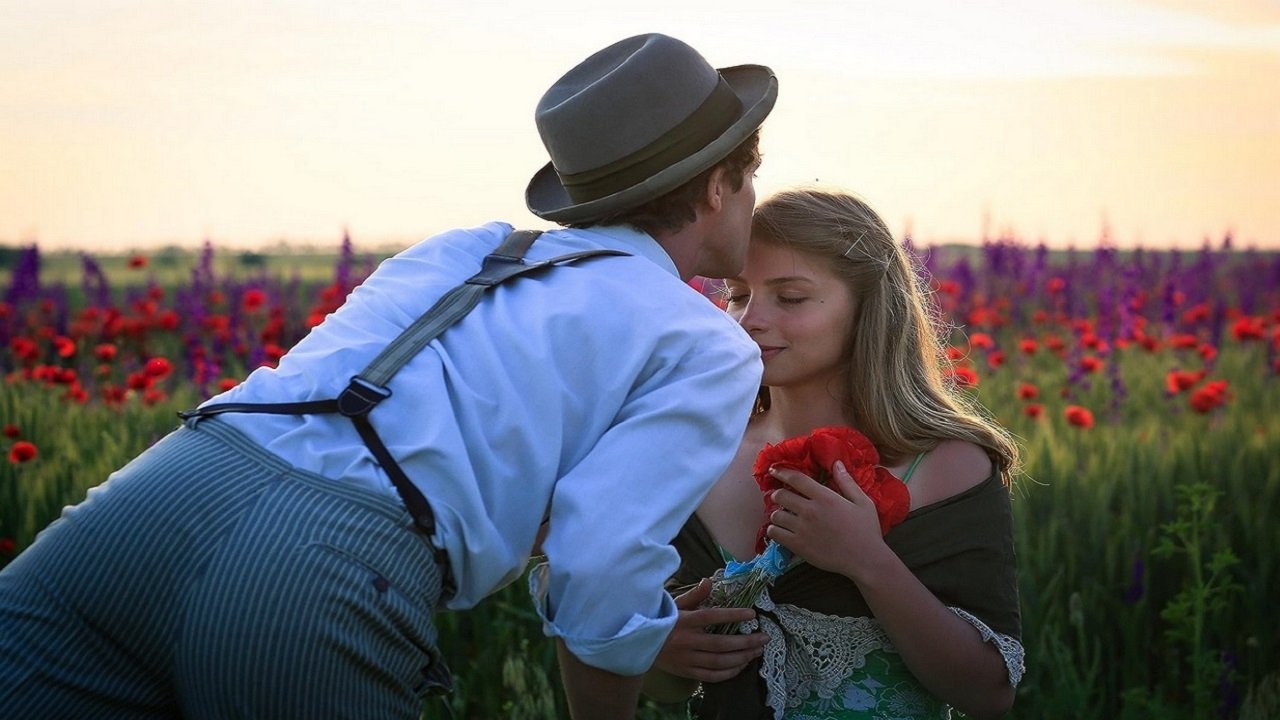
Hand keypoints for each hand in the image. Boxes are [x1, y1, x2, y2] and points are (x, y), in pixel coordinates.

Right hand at [652, 579, 768, 681]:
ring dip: (742, 658)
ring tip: (757, 651)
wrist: (641, 645)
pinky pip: (712, 676)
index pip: (711, 617)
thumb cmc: (663, 621)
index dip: (732, 615)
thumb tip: (709, 581)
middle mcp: (687, 641)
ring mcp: (687, 659)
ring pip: (719, 662)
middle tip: (764, 637)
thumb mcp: (675, 605)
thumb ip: (694, 595)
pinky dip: (729, 673)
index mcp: (685, 621)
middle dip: (746, 642)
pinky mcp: (687, 672)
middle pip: (721, 644)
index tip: (752, 613)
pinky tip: (741, 666)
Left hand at [765, 461, 885, 578]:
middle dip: (778, 494)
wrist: (865, 560)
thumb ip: (847, 482)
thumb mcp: (862, 502)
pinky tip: (780, 530)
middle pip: (781, 495)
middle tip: (781, 497)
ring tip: (783, 516)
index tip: (774, 470)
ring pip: (776, 515)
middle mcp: (810, 510)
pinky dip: (774, 530)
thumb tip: (836, 463)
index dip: (782, 472)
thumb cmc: (866, 530)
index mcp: (825, 497)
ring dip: (777, 513)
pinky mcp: (798, 546)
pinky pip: (775, 533)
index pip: (796, 479)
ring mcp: (802, 529)